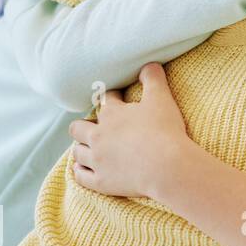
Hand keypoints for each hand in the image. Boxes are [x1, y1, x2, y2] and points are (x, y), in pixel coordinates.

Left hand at [69, 63, 193, 199]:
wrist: (167, 167)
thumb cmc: (165, 131)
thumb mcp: (162, 98)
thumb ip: (154, 78)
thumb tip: (149, 63)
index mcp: (112, 115)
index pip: (106, 101)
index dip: (112, 98)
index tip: (118, 98)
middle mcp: (98, 136)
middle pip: (78, 128)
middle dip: (83, 125)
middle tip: (94, 125)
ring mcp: (98, 161)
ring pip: (78, 152)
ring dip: (81, 147)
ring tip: (87, 147)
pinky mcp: (101, 182)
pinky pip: (81, 176)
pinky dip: (80, 171)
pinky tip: (82, 168)